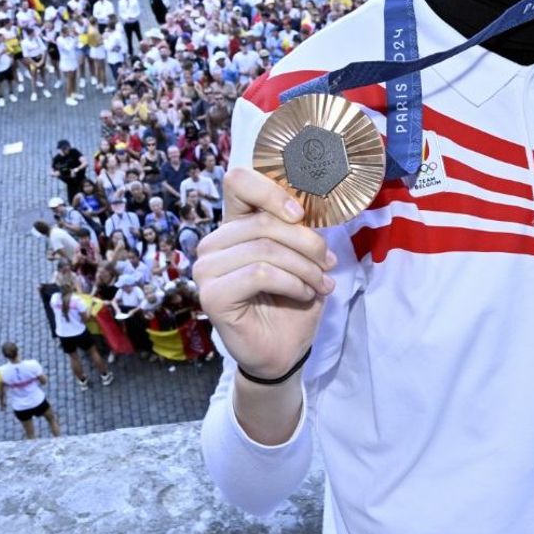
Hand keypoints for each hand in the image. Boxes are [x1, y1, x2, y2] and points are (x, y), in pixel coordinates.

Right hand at [192, 165, 335, 378]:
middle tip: (327, 264)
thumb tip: (313, 203)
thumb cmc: (291, 302)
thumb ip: (298, 228)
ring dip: (304, 267)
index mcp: (233, 226)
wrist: (284, 351)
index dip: (270, 190)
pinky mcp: (211, 295)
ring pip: (264, 249)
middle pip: (262, 222)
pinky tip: (303, 295)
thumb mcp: (301, 257)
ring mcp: (206, 270)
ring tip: (320, 284)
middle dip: (305, 242)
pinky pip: (260, 274)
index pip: (237, 182)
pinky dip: (291, 283)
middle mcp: (213, 244)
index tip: (299, 213)